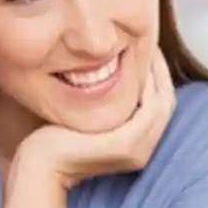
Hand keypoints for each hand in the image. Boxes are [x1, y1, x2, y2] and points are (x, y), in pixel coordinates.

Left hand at [14, 52, 176, 188]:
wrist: (40, 166)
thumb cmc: (54, 139)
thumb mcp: (87, 118)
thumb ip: (104, 103)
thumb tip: (106, 74)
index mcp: (136, 145)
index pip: (159, 105)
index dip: (157, 77)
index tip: (147, 50)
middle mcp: (142, 150)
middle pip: (166, 102)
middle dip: (161, 71)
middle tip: (152, 42)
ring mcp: (137, 149)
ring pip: (163, 103)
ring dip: (158, 74)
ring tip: (148, 48)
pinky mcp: (127, 144)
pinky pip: (150, 109)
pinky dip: (148, 85)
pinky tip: (138, 64)